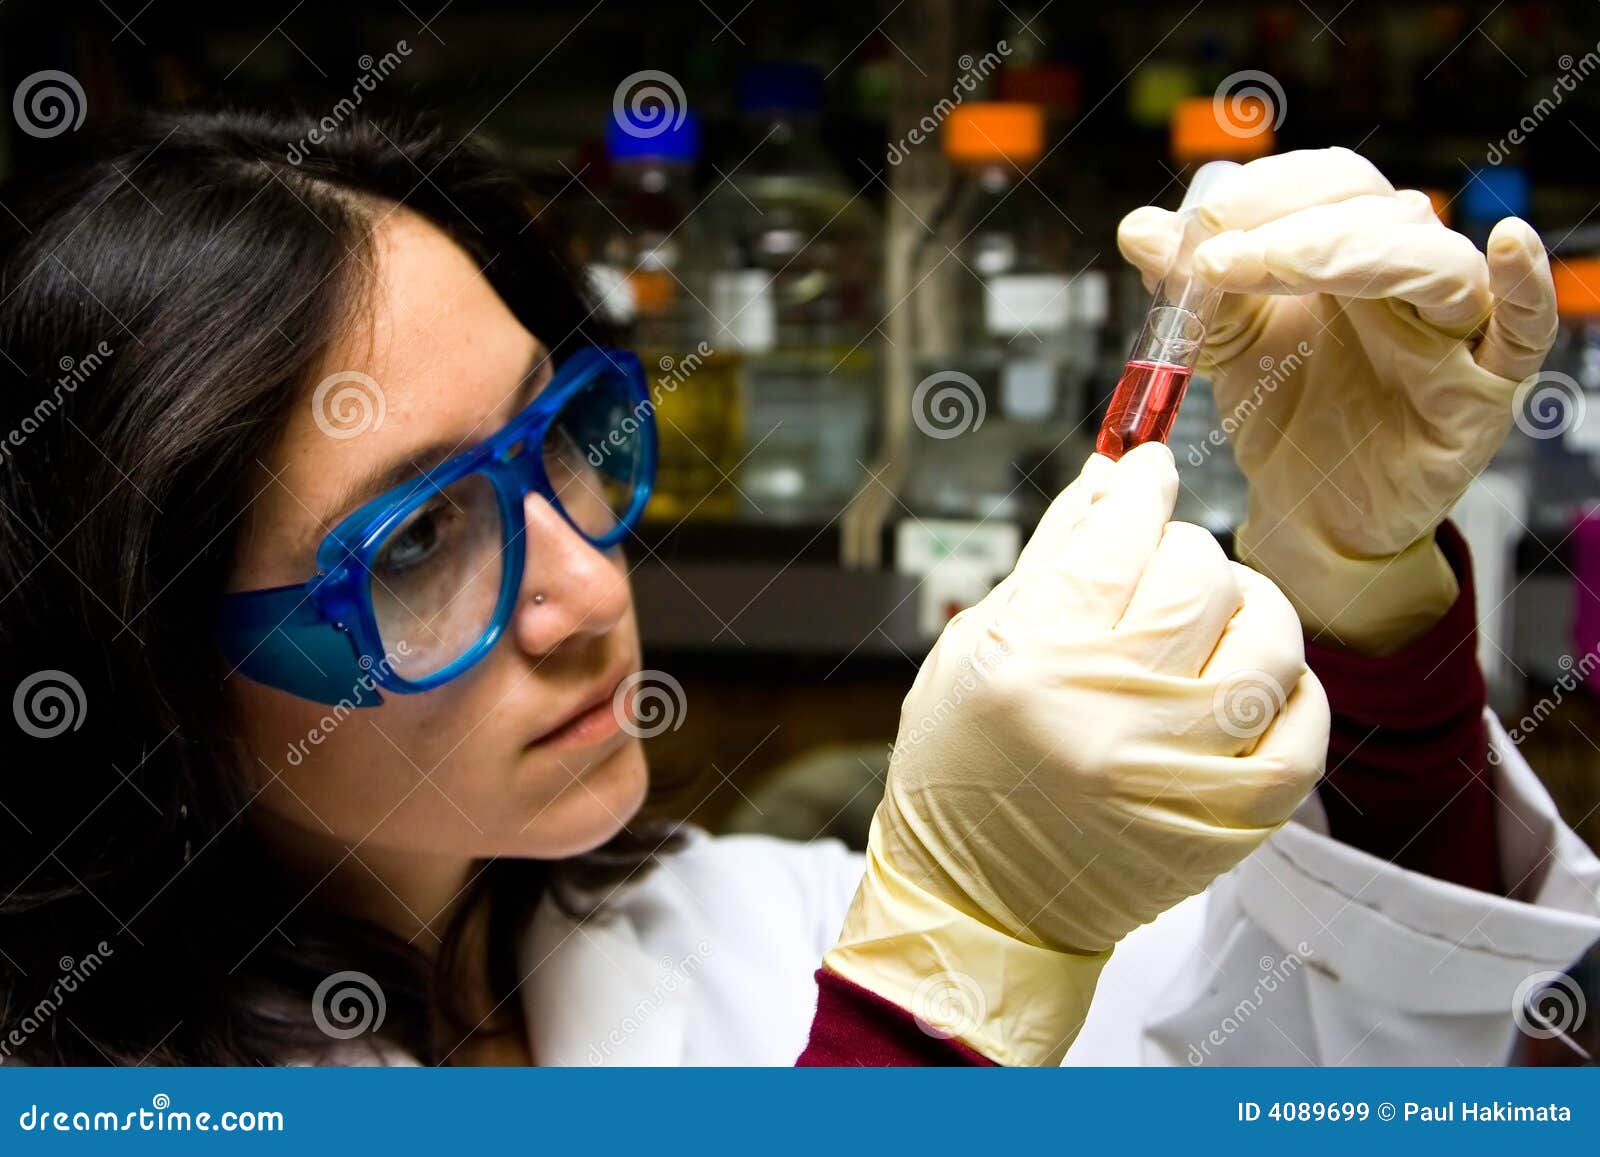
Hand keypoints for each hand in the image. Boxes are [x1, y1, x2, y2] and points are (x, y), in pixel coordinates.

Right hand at [824, 444, 1328, 1063]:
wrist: (981, 906)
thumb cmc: (962, 775)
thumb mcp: (976, 649)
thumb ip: (1054, 557)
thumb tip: (1112, 477)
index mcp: (1033, 660)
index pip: (1118, 532)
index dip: (1140, 486)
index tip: (1147, 470)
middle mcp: (1111, 714)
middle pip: (1200, 576)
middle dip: (1182, 552)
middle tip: (1158, 566)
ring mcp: (1180, 773)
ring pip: (1270, 641)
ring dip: (1249, 611)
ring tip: (1216, 619)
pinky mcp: (1229, 823)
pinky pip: (1304, 730)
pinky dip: (1290, 692)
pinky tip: (1253, 683)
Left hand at [1118, 147, 1557, 653]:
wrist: (1309, 514)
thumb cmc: (1287, 418)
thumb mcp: (1226, 347)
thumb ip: (1188, 289)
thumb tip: (1138, 228)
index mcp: (1350, 247)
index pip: (1327, 184)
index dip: (1266, 191)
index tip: (1199, 224)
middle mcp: (1408, 273)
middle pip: (1374, 210)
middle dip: (1285, 223)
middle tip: (1212, 258)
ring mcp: (1455, 327)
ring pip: (1430, 258)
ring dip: (1344, 250)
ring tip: (1266, 266)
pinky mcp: (1484, 389)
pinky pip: (1526, 328)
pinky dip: (1527, 285)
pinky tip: (1506, 244)